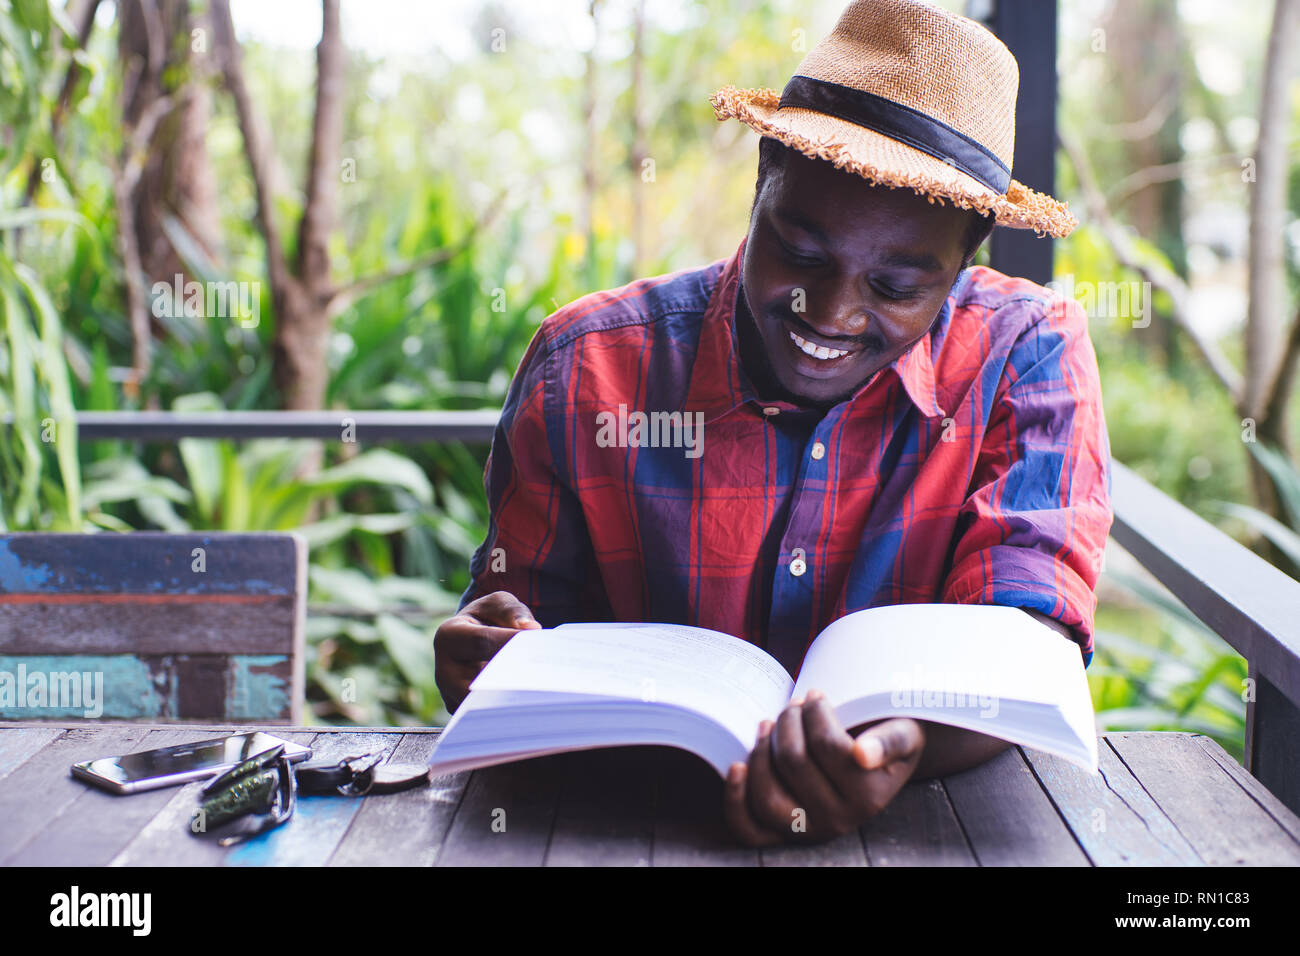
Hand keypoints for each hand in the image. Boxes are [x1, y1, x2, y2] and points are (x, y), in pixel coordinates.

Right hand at [433, 590, 540, 712]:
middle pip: (479, 682)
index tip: (537, 642)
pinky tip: (532, 705)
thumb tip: (531, 630)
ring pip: (482, 706)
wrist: (469, 640)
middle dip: (512, 678)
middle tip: (544, 677)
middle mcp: (444, 670)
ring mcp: (450, 696)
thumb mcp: (497, 604)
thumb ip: (513, 611)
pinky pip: (486, 717)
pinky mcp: (463, 713)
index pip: (482, 641)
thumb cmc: (485, 619)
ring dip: (512, 701)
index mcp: (449, 636)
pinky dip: (508, 711)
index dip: (510, 642)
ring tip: (541, 694)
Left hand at [722, 689, 924, 845]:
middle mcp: (838, 821)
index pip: (827, 745)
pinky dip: (736, 798)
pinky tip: (737, 765)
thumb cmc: (885, 740)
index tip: (816, 696)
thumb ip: (890, 740)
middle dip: (788, 722)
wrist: (876, 768)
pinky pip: (748, 828)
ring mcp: (808, 831)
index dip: (815, 712)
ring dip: (762, 750)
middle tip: (794, 705)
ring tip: (770, 724)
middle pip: (793, 762)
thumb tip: (862, 755)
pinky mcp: (782, 835)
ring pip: (768, 793)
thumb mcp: (904, 734)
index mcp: (869, 797)